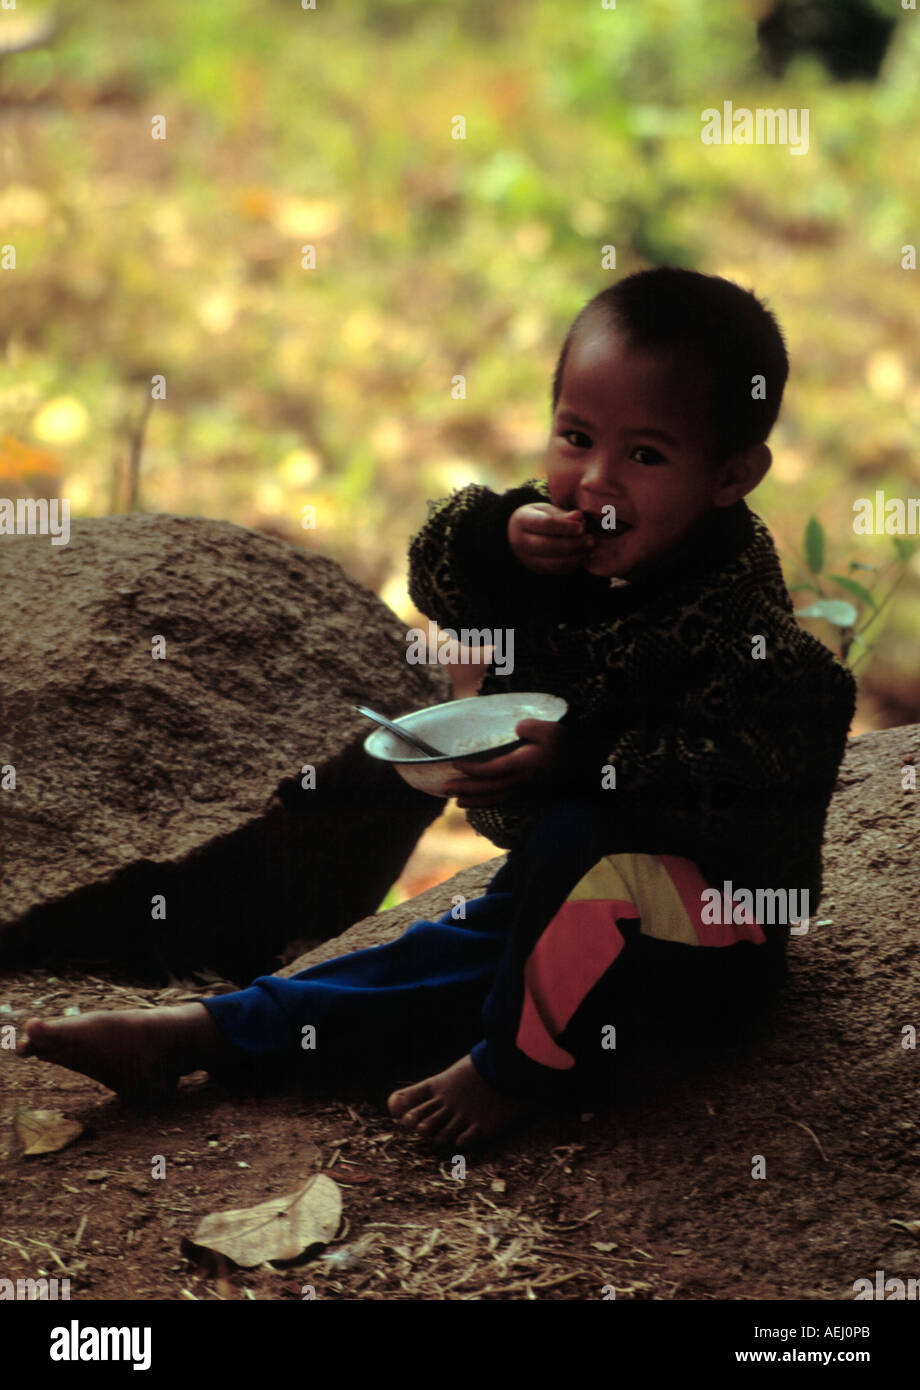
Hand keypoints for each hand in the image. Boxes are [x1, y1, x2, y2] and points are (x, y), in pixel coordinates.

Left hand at [444, 718, 566, 806]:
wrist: (590, 768)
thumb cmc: (570, 746)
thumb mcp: (551, 729)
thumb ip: (530, 728)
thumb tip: (517, 729)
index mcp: (523, 766)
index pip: (491, 770)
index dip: (472, 770)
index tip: (455, 765)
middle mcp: (522, 782)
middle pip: (488, 788)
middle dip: (465, 789)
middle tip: (444, 789)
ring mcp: (526, 790)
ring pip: (495, 799)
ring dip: (475, 801)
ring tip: (457, 802)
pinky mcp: (531, 794)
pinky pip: (505, 801)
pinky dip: (490, 803)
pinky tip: (483, 802)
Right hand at [508, 503, 593, 574]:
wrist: (519, 533)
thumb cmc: (538, 517)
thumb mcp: (547, 509)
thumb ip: (563, 514)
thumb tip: (579, 517)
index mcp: (523, 521)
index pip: (546, 524)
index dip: (566, 527)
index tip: (582, 527)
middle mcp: (522, 542)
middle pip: (550, 546)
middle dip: (574, 544)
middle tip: (591, 540)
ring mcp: (528, 559)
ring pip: (554, 562)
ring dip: (576, 557)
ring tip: (590, 548)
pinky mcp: (538, 569)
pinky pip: (558, 570)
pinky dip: (573, 564)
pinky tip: (583, 555)